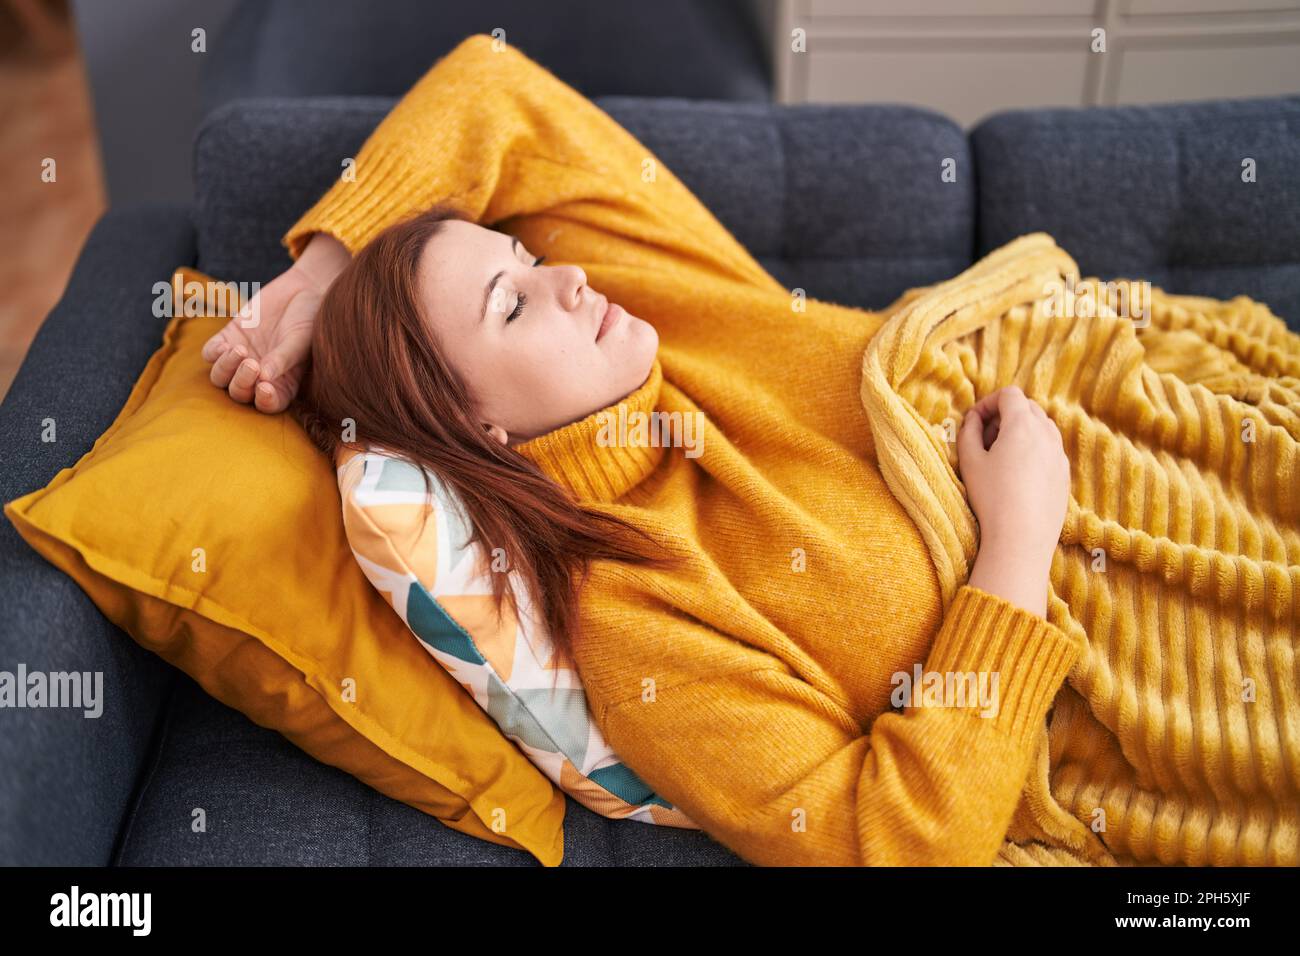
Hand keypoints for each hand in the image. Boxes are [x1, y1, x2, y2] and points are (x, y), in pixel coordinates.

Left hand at [201, 232, 350, 412]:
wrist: (304, 288)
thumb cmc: (312, 318)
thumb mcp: (301, 339)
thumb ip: (283, 358)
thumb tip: (266, 379)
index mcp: (283, 383)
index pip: (270, 404)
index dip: (264, 402)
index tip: (265, 387)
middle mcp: (260, 375)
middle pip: (240, 393)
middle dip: (242, 383)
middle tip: (252, 363)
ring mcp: (243, 357)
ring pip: (220, 378)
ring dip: (226, 369)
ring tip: (240, 350)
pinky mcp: (229, 337)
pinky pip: (210, 353)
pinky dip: (214, 353)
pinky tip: (226, 344)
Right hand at [956, 385, 1070, 617]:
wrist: (1021, 538)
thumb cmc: (992, 497)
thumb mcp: (970, 461)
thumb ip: (969, 432)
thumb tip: (974, 419)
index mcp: (1023, 425)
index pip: (1009, 394)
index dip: (989, 402)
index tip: (975, 421)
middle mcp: (1047, 434)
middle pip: (1028, 408)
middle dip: (1005, 415)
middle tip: (986, 438)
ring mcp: (1060, 455)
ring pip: (1042, 428)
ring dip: (1021, 431)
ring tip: (1002, 456)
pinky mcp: (1065, 476)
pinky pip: (1050, 450)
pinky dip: (1034, 450)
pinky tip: (1018, 475)